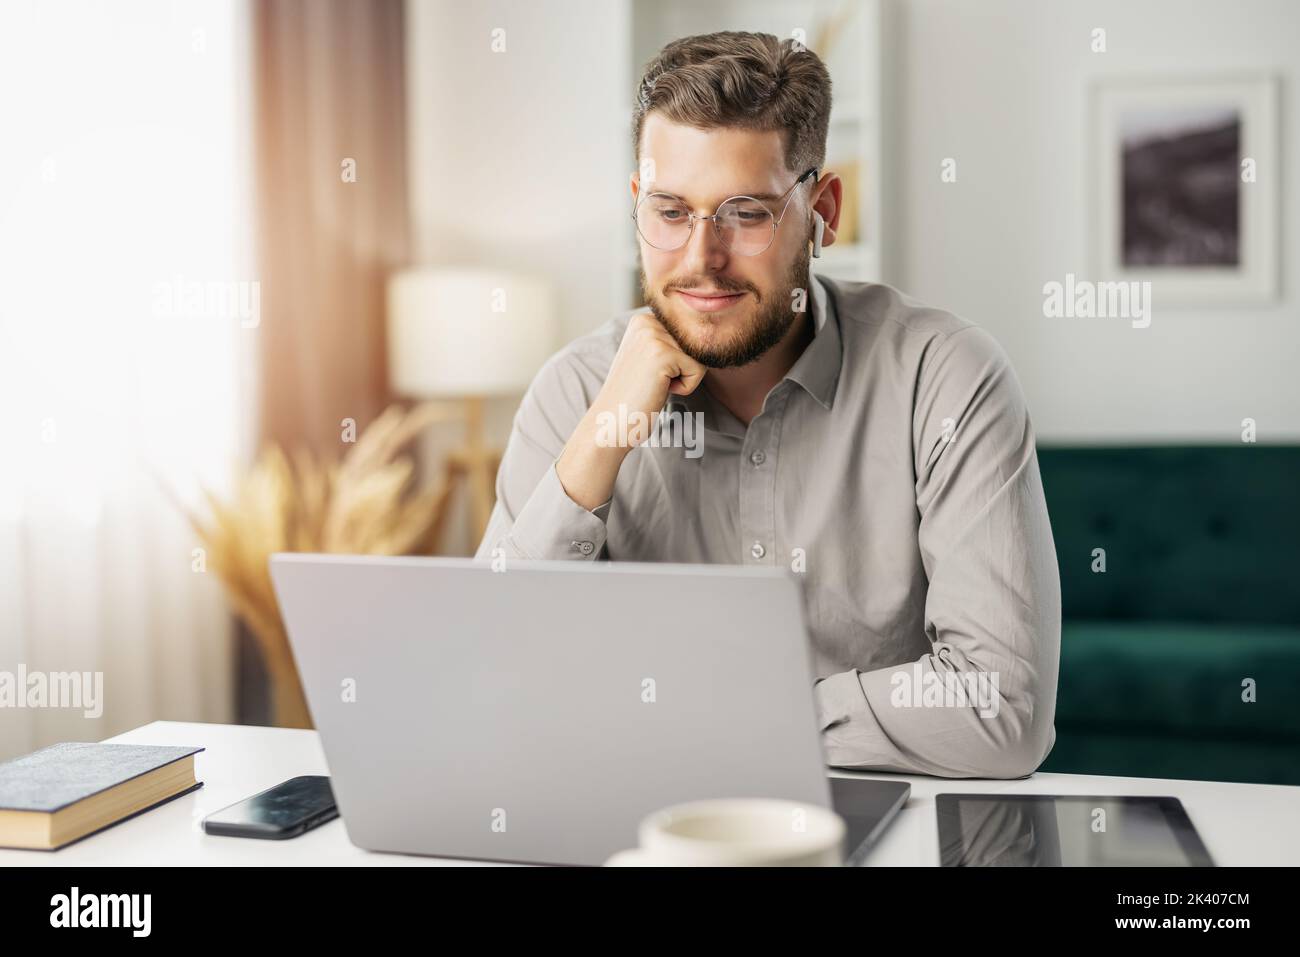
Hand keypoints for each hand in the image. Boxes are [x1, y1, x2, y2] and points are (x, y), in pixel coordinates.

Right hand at [556, 313, 706, 510]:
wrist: (610, 421)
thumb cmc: (634, 395)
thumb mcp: (649, 357)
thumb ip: (670, 341)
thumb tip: (706, 334)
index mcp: (642, 319)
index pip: (687, 335)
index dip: (678, 361)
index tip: (650, 373)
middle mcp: (647, 321)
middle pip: (695, 344)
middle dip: (682, 369)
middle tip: (652, 381)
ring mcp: (653, 336)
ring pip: (699, 357)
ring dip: (683, 378)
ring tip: (655, 385)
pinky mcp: (664, 354)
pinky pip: (698, 370)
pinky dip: (684, 388)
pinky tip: (659, 390)